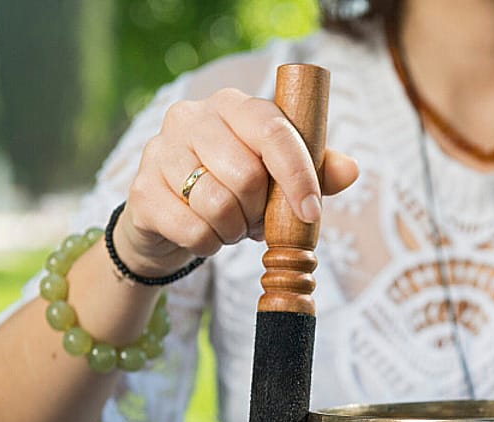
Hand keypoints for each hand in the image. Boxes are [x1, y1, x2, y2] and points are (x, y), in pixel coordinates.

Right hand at [114, 88, 359, 275]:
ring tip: (229, 225)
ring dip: (234, 230)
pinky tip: (206, 235)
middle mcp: (191, 117)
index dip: (298, 175)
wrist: (170, 221)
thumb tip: (351, 170)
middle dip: (259, 211)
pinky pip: (193, 229)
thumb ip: (315, 173)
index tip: (311, 212)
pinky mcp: (142, 190)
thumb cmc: (233, 191)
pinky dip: (209, 244)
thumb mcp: (278, 181)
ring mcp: (160, 150)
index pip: (274, 131)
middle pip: (246, 175)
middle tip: (254, 218)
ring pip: (217, 205)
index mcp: (233, 105)